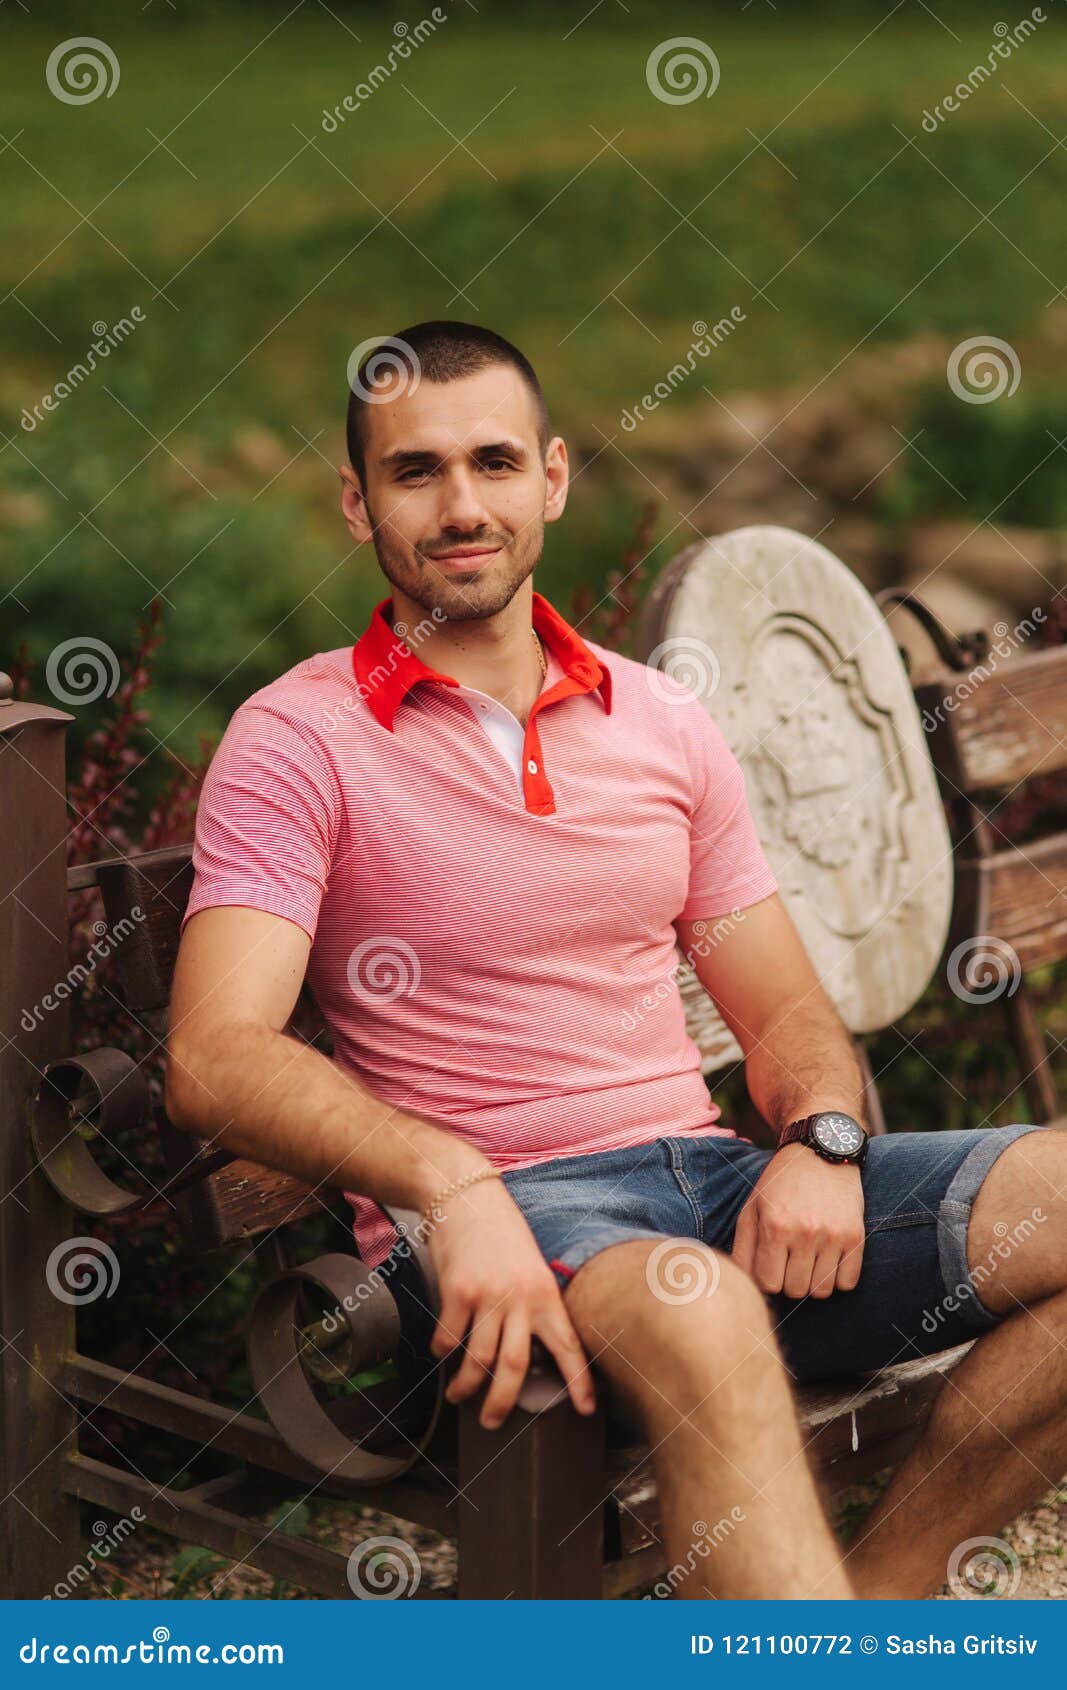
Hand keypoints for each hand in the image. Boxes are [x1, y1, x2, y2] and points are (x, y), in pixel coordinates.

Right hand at [424, 1176, 596, 1430]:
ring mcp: (488, 1296)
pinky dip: (443, 1353)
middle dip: (503, 1403)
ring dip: (466, 1386)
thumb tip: (531, 1349)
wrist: (466, 1197)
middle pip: (514, 1366)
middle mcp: (520, 1298)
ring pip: (478, 1360)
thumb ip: (534, 1304)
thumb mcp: (531, 1266)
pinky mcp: (457, 1291)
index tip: (588, 1410)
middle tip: (493, 1423)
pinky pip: (449, 1338)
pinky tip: (442, 1355)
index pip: (568, 1345)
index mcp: (546, 1294)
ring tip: (459, 1397)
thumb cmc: (501, 1233)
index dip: (579, 1381)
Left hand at [730, 1142, 865, 1298]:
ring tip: (809, 1258)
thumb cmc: (780, 1182)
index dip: (767, 1278)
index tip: (771, 1265)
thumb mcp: (752, 1207)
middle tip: (791, 1259)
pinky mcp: (856, 1236)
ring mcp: (833, 1236)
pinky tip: (829, 1259)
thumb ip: (743, 1247)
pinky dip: (838, 1278)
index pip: (768, 1284)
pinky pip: (847, 1283)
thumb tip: (742, 1283)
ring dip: (814, 1281)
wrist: (821, 1151)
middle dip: (790, 1280)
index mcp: (775, 1226)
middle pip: (795, 1291)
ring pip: (822, 1291)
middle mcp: (805, 1233)